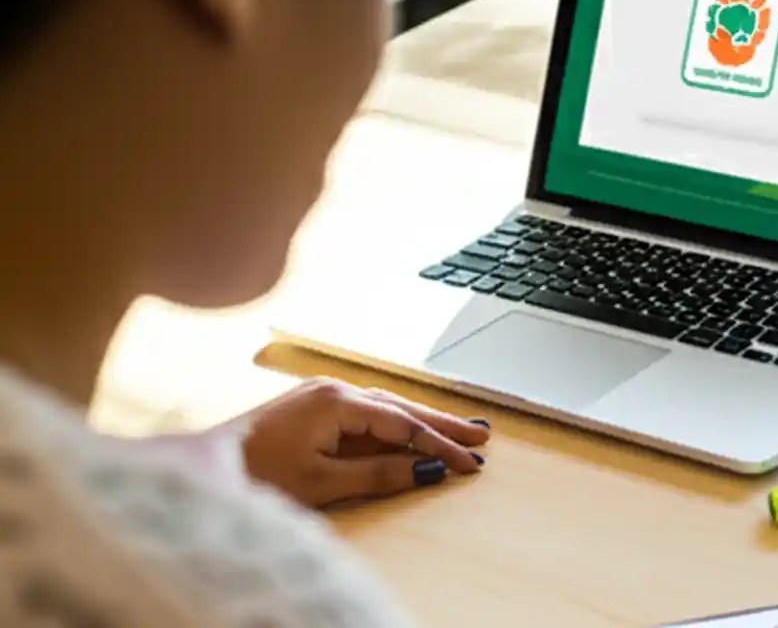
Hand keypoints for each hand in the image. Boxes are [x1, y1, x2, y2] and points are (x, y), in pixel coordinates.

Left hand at [236, 378, 490, 506]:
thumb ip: (378, 474)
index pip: (404, 425)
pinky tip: (411, 428)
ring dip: (423, 421)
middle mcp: (333, 389)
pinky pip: (367, 411)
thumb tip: (426, 471)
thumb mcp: (322, 482)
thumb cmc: (255, 473)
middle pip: (403, 407)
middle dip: (443, 424)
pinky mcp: (313, 406)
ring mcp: (322, 395)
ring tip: (460, 430)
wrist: (201, 465)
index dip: (440, 446)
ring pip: (387, 407)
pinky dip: (395, 422)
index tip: (469, 463)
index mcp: (338, 402)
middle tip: (482, 437)